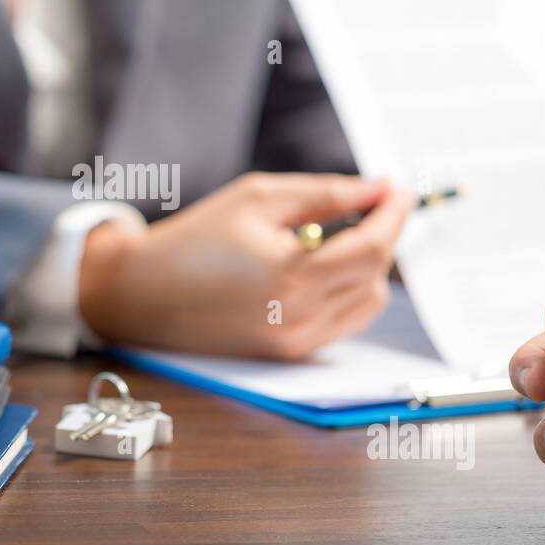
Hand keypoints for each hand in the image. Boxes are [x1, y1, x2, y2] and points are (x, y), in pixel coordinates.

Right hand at [78, 172, 415, 358]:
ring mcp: (295, 343)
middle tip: (374, 204)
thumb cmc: (195, 239)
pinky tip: (319, 267)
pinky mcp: (288, 354)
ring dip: (366, 266)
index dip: (392, 215)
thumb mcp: (259, 198)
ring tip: (334, 237)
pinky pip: (343, 321)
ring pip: (367, 302)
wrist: (144, 293)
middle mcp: (298, 318)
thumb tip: (379, 190)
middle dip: (383, 235)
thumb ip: (326, 194)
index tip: (400, 191)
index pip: (371, 247)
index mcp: (290, 275)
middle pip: (376, 275)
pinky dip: (346, 291)